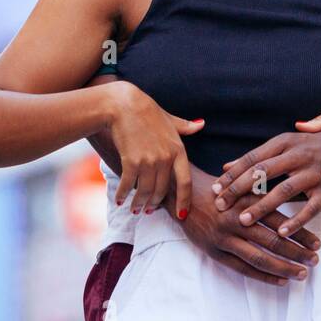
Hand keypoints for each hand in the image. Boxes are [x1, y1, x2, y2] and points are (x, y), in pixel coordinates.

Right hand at [105, 81, 202, 218]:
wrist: (124, 105)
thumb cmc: (147, 111)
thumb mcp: (170, 120)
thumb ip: (185, 126)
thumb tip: (201, 124)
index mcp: (178, 150)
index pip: (185, 183)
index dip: (184, 201)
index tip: (182, 215)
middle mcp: (166, 158)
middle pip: (162, 191)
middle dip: (154, 204)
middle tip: (148, 210)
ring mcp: (149, 161)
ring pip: (145, 192)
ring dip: (139, 204)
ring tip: (134, 209)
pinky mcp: (131, 162)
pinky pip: (128, 185)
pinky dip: (122, 195)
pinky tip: (119, 200)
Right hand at [179, 165, 320, 285]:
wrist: (182, 193)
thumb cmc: (216, 188)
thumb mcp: (241, 185)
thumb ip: (263, 195)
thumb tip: (295, 203)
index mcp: (247, 201)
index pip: (280, 220)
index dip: (300, 232)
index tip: (316, 243)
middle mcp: (237, 220)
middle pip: (273, 240)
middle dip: (297, 252)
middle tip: (314, 260)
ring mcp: (225, 238)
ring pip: (259, 257)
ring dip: (284, 267)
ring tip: (302, 274)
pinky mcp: (215, 251)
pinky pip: (242, 268)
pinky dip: (263, 276)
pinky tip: (280, 281)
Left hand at [211, 130, 320, 237]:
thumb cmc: (316, 145)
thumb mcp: (287, 143)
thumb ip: (259, 155)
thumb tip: (227, 166)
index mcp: (286, 142)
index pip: (253, 158)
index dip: (232, 174)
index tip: (213, 189)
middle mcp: (298, 154)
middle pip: (262, 173)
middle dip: (238, 190)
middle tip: (220, 205)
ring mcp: (315, 171)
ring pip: (283, 191)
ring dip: (262, 206)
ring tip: (243, 220)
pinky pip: (310, 208)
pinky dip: (295, 221)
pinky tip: (280, 233)